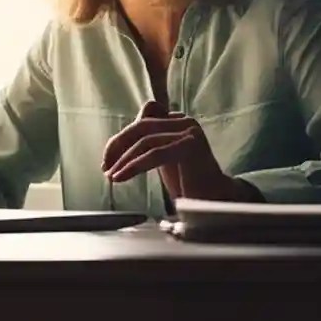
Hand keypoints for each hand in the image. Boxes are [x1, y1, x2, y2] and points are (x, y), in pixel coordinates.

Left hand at [102, 101, 261, 201]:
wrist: (215, 202)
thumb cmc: (187, 183)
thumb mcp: (161, 158)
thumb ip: (145, 145)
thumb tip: (116, 145)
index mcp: (176, 120)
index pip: (142, 119)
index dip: (121, 137)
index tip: (108, 159)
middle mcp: (184, 121)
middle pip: (141, 127)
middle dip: (118, 146)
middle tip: (105, 167)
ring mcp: (190, 131)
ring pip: (145, 140)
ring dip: (123, 160)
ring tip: (112, 176)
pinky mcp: (191, 145)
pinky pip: (155, 153)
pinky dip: (134, 165)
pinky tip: (121, 176)